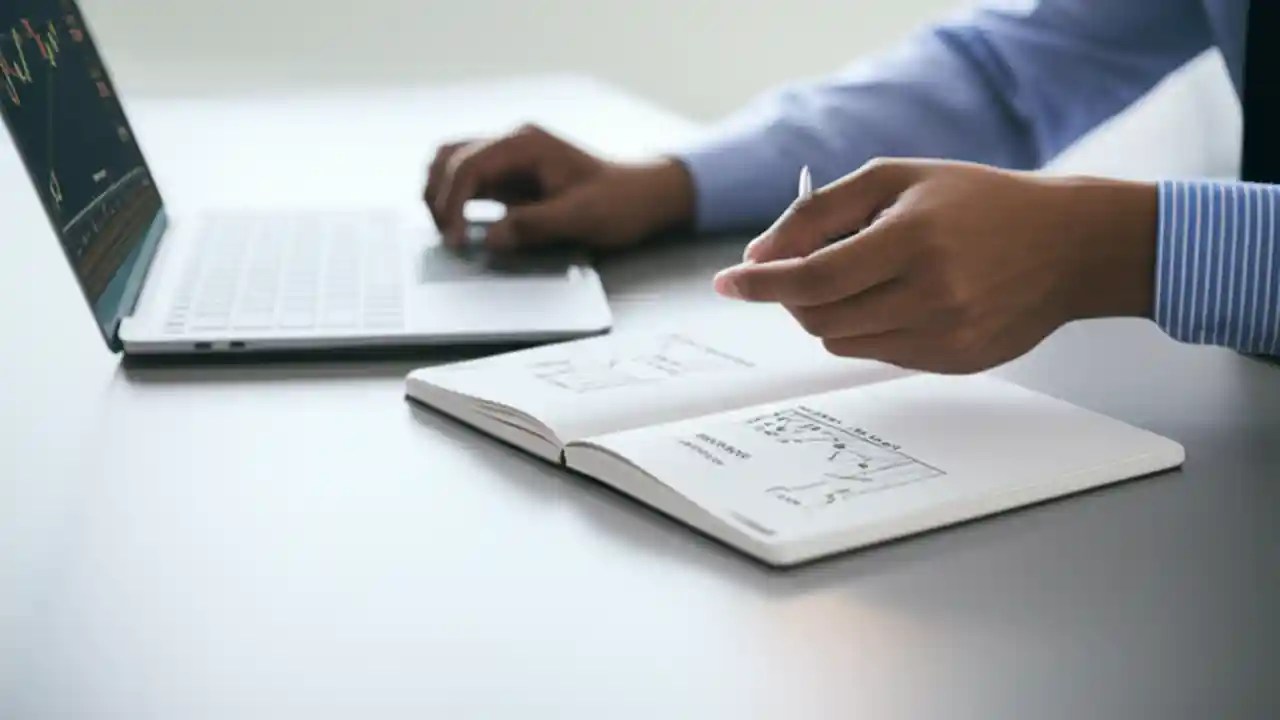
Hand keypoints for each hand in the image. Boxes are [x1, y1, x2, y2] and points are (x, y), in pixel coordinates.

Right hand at [424, 124, 693, 249]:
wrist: (643, 196)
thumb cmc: (619, 203)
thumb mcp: (581, 218)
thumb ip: (534, 226)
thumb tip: (490, 237)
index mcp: (526, 143)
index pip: (469, 164)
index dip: (453, 202)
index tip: (455, 238)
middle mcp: (513, 142)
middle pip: (450, 157)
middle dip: (439, 195)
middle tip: (447, 237)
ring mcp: (510, 157)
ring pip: (453, 163)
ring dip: (442, 193)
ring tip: (448, 231)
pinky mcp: (512, 175)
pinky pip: (471, 180)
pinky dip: (457, 200)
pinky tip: (462, 226)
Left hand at [713, 159, 1157, 372]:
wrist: (1069, 245)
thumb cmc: (976, 201)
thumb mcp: (897, 179)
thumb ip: (820, 213)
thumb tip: (758, 257)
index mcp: (912, 239)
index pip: (810, 278)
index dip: (760, 284)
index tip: (726, 283)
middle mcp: (930, 295)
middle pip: (817, 317)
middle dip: (791, 295)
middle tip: (796, 268)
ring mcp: (944, 336)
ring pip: (841, 341)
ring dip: (825, 312)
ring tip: (854, 277)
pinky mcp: (954, 363)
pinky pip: (876, 354)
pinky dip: (864, 328)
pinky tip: (893, 298)